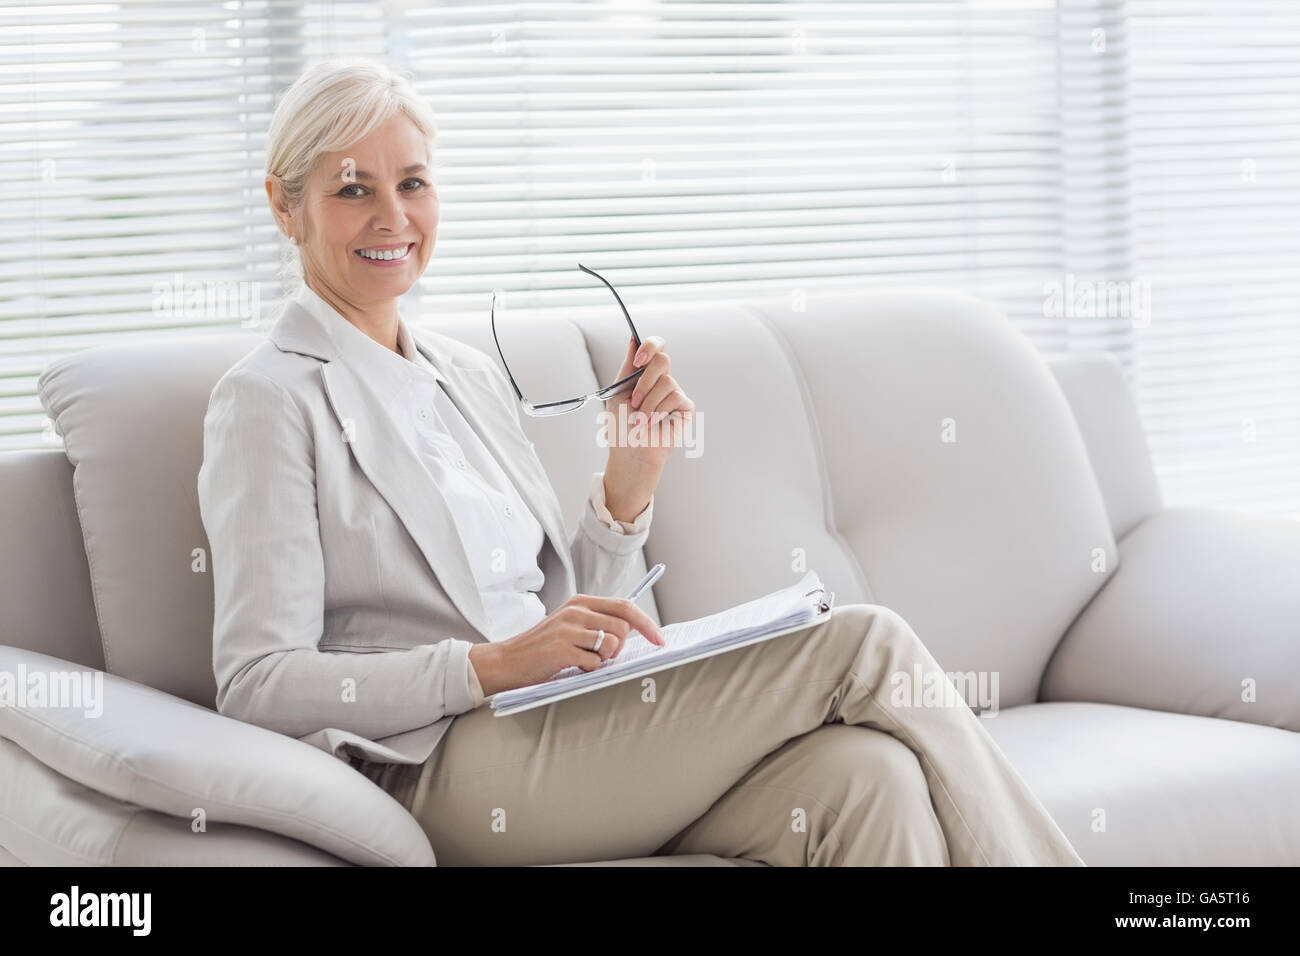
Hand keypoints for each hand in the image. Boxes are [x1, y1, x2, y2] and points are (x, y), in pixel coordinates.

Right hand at [469, 594, 665, 696]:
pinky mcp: (562, 649)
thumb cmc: (544, 648)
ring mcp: (568, 629)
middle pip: (623, 628)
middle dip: (618, 647)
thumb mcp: (571, 625)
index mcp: (581, 602)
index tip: (660, 639)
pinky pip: (594, 663)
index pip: (625, 606)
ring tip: (581, 660)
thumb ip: (599, 623)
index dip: (647, 623)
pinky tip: (571, 666)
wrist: (508, 660)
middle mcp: (576, 611)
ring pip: (611, 645)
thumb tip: (636, 629)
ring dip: (602, 659)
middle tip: (599, 655)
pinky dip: (588, 669)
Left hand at [602, 334, 695, 521]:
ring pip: (667, 382)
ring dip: (648, 403)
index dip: (650, 347)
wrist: (629, 450)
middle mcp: (662, 380)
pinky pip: (675, 397)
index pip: (657, 346)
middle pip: (663, 360)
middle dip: (644, 382)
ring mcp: (675, 393)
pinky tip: (651, 424)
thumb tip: (633, 339)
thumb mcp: (619, 390)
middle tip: (634, 401)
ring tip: (640, 420)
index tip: (638, 361)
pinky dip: (659, 411)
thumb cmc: (621, 424)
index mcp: (646, 373)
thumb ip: (628, 365)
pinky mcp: (684, 407)